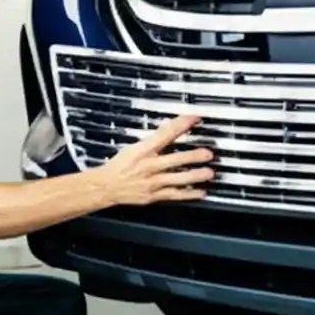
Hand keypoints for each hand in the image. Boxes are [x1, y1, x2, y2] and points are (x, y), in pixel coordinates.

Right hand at [92, 115, 214, 205]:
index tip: (194, 119)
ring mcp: (152, 182)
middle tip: (207, 153)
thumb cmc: (120, 165)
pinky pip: (174, 195)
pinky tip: (201, 192)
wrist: (106, 186)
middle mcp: (149, 166)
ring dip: (194, 176)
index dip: (180, 125)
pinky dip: (189, 194)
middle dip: (192, 156)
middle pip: (174, 160)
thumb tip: (172, 129)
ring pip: (177, 179)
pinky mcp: (154, 195)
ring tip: (208, 173)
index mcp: (143, 150)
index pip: (164, 134)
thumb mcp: (134, 147)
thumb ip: (154, 141)